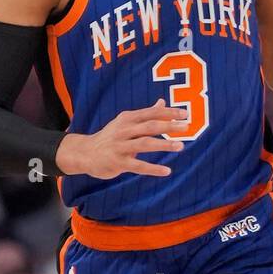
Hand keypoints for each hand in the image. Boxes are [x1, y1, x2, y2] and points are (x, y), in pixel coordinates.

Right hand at [56, 100, 185, 178]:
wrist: (85, 153)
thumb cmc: (111, 137)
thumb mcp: (125, 122)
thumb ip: (146, 114)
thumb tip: (162, 102)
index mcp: (127, 119)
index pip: (150, 113)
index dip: (168, 112)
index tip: (185, 113)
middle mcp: (124, 130)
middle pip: (150, 126)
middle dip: (169, 126)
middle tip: (186, 127)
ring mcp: (120, 146)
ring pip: (145, 144)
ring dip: (164, 145)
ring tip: (181, 146)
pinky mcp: (118, 163)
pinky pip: (138, 166)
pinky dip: (153, 169)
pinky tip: (167, 171)